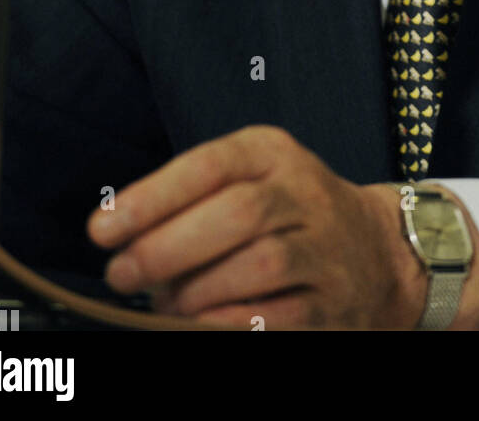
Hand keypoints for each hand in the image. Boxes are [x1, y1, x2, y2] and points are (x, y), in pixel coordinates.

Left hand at [85, 125, 478, 329]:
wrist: (377, 251)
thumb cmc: (289, 212)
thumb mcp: (249, 178)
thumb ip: (191, 197)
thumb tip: (119, 237)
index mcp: (273, 152)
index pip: (210, 165)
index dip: (152, 197)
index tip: (101, 229)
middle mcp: (305, 191)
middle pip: (238, 214)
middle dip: (168, 248)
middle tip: (122, 274)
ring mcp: (325, 247)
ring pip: (261, 264)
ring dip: (198, 292)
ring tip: (162, 306)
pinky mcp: (333, 302)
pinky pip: (279, 316)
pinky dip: (231, 323)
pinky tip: (199, 326)